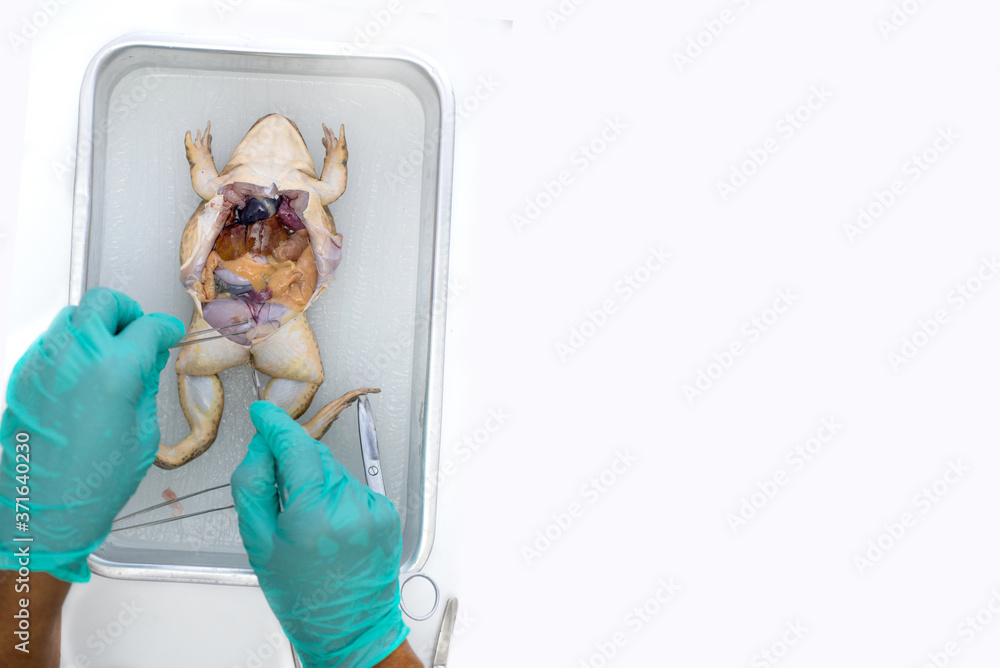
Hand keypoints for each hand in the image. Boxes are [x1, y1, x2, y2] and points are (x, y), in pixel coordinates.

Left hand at [0, 288, 183, 581]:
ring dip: (96, 325)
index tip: (168, 335)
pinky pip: (51, 342)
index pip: (148, 326)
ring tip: (110, 353)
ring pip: (72, 316)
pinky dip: (72, 346)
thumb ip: (145, 384)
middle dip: (126, 312)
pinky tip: (84, 374)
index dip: (164, 329)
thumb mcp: (142, 430)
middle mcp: (76, 357)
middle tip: (137, 332)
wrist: (45, 508)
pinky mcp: (25, 376)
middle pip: (103, 303)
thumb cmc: (95, 480)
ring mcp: (44, 363)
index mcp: (114, 370)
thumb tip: (148, 359)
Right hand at [232, 401, 408, 667]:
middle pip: (315, 456)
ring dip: (316, 483)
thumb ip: (253, 487)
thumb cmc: (302, 596)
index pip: (295, 445)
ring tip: (307, 525)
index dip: (276, 425)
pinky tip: (330, 528)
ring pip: (334, 471)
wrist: (348, 629)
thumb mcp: (259, 543)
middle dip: (293, 463)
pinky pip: (353, 488)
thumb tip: (259, 446)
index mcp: (314, 512)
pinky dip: (337, 497)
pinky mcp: (387, 513)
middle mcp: (350, 504)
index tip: (263, 413)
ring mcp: (373, 508)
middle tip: (279, 496)